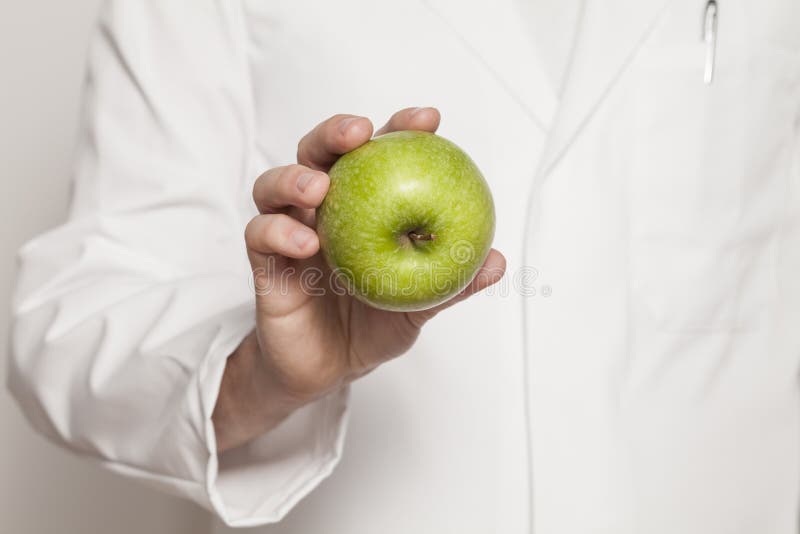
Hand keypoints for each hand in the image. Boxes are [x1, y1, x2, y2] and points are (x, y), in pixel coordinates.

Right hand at [213, 108, 505, 450]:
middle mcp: (324, 211)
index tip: (428, 121)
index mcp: (362, 209)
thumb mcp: (419, 305)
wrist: (328, 370)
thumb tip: (498, 261)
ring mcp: (290, 233)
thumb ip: (452, 283)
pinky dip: (278, 233)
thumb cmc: (372, 327)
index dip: (399, 130)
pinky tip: (306, 245)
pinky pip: (260, 236)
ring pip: (274, 185)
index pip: (377, 157)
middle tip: (358, 132)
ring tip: (318, 188)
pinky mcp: (266, 264)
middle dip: (335, 133)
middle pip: (318, 154)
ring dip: (294, 178)